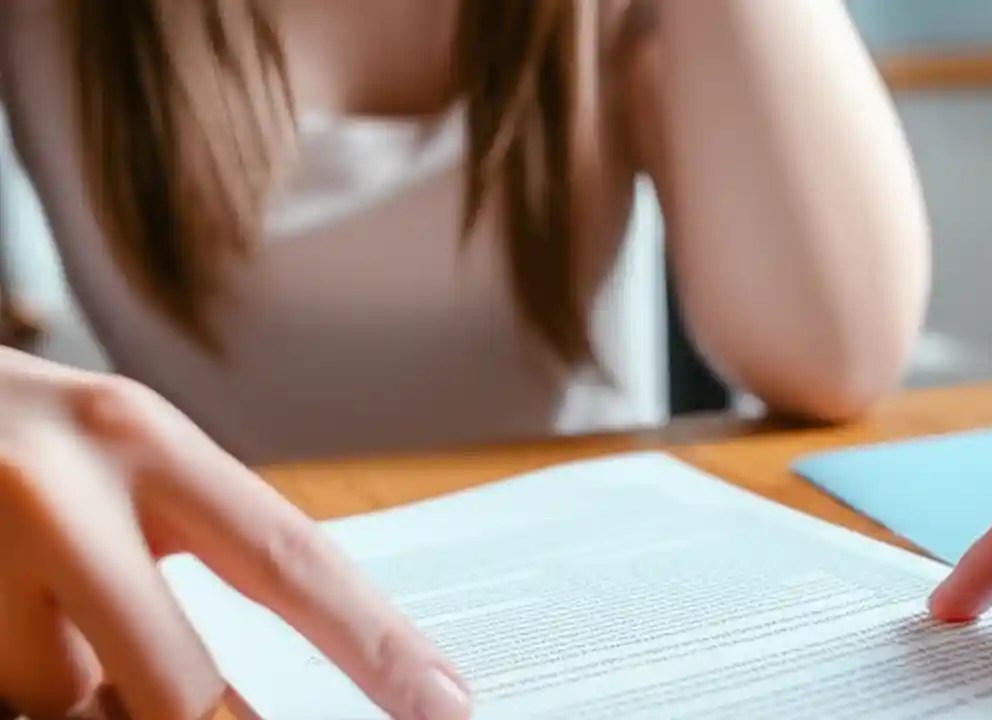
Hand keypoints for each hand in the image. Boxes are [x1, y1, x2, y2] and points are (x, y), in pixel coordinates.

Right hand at [0, 349, 468, 718]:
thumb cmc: (5, 437)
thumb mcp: (108, 461)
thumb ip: (178, 557)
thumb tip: (221, 696)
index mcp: (139, 439)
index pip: (290, 557)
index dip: (379, 645)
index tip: (452, 706)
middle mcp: (59, 493)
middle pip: (176, 684)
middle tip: (227, 711)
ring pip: (64, 705)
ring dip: (65, 691)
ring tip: (28, 603)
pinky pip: (5, 696)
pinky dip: (22, 676)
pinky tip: (6, 618)